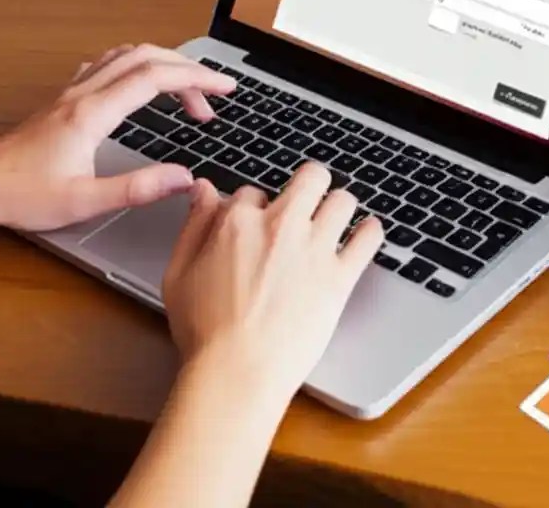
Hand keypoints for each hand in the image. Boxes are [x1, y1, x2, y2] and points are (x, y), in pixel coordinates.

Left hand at [0, 44, 236, 230]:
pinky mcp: (65, 99)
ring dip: (165, 66)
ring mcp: (72, 92)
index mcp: (91, 115)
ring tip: (188, 96)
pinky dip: (138, 66)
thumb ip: (137, 188)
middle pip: (146, 57)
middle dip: (188, 71)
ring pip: (127, 56)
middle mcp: (83, 94)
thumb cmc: (22, 195)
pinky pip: (108, 64)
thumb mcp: (83, 201)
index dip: (195, 79)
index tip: (224, 88)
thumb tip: (183, 178)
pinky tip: (145, 86)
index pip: (154, 78)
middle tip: (215, 97)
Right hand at [162, 163, 383, 391]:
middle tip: (308, 203)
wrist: (237, 372)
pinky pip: (369, 238)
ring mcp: (314, 250)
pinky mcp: (339, 277)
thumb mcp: (178, 273)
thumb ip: (195, 225)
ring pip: (343, 200)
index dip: (256, 207)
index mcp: (238, 223)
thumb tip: (204, 190)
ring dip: (339, 207)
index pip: (254, 192)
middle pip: (310, 177)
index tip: (258, 225)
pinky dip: (370, 232)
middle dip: (309, 185)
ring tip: (335, 221)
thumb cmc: (205, 333)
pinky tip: (364, 234)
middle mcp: (280, 227)